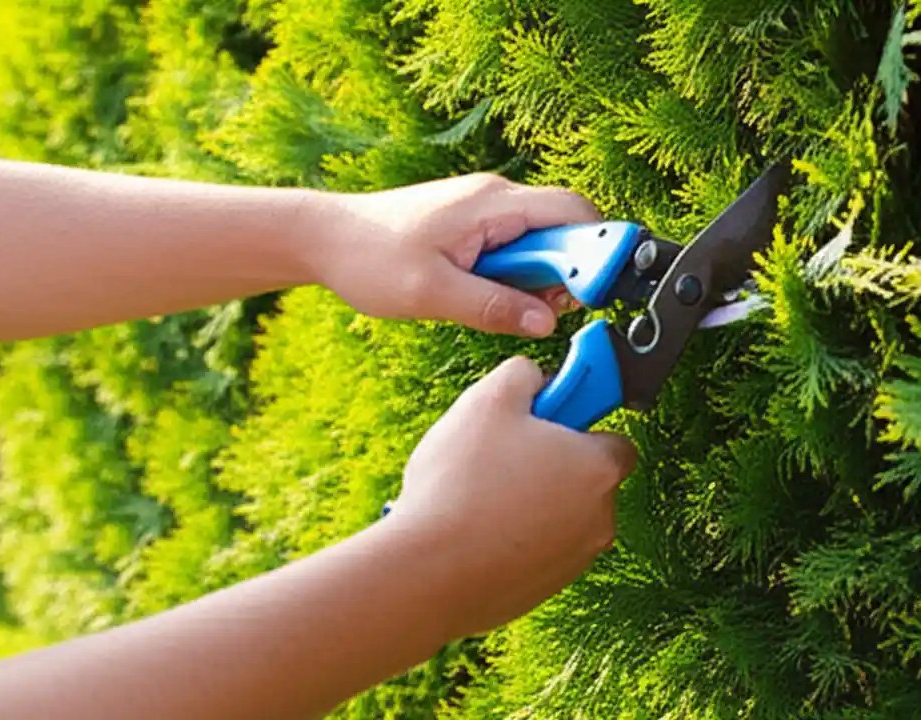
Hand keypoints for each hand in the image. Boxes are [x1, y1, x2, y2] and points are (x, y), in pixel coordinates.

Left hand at [309, 173, 601, 336]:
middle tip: (541, 310)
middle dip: (566, 272)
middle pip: (565, 228)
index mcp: (493, 203)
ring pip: (542, 241)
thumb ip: (493, 307)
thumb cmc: (368, 258)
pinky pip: (517, 247)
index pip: (574, 211)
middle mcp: (496, 198)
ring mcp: (485, 210)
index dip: (597, 250)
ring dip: (538, 278)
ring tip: (505, 304)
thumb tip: (546, 322)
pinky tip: (488, 295)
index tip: (593, 292)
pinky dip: (516, 275)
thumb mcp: (432, 294)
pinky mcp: (475, 225)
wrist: (323, 237)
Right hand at [388, 356, 637, 638]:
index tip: (547, 417)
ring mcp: (573, 560)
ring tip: (478, 494)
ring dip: (529, 500)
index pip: (614, 439)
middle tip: (502, 452)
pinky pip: (534, 549)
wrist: (428, 573)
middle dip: (550, 462)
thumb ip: (524, 374)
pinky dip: (512, 536)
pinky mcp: (542, 589)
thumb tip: (537, 377)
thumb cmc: (463, 484)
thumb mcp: (489, 400)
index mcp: (599, 469)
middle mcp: (599, 519)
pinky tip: (472, 528)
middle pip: (584, 478)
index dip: (579, 423)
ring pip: (558, 516)